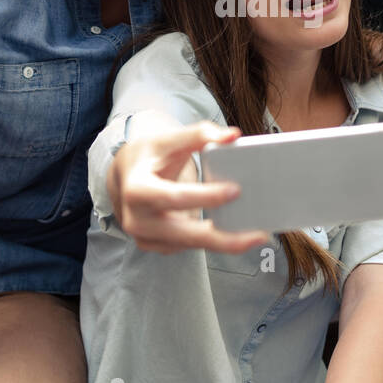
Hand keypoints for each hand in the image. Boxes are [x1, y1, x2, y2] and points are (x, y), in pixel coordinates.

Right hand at [108, 120, 269, 253]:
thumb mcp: (169, 139)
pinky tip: (237, 235)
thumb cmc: (150, 156)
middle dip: (223, 237)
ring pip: (191, 245)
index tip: (235, 191)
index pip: (174, 197)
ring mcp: (146, 237)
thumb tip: (232, 136)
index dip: (205, 197)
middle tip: (258, 235)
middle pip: (185, 234)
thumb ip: (200, 134)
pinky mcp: (158, 247)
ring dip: (224, 242)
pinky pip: (190, 247)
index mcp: (136, 190)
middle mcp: (137, 219)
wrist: (124, 177)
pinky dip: (213, 242)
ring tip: (256, 235)